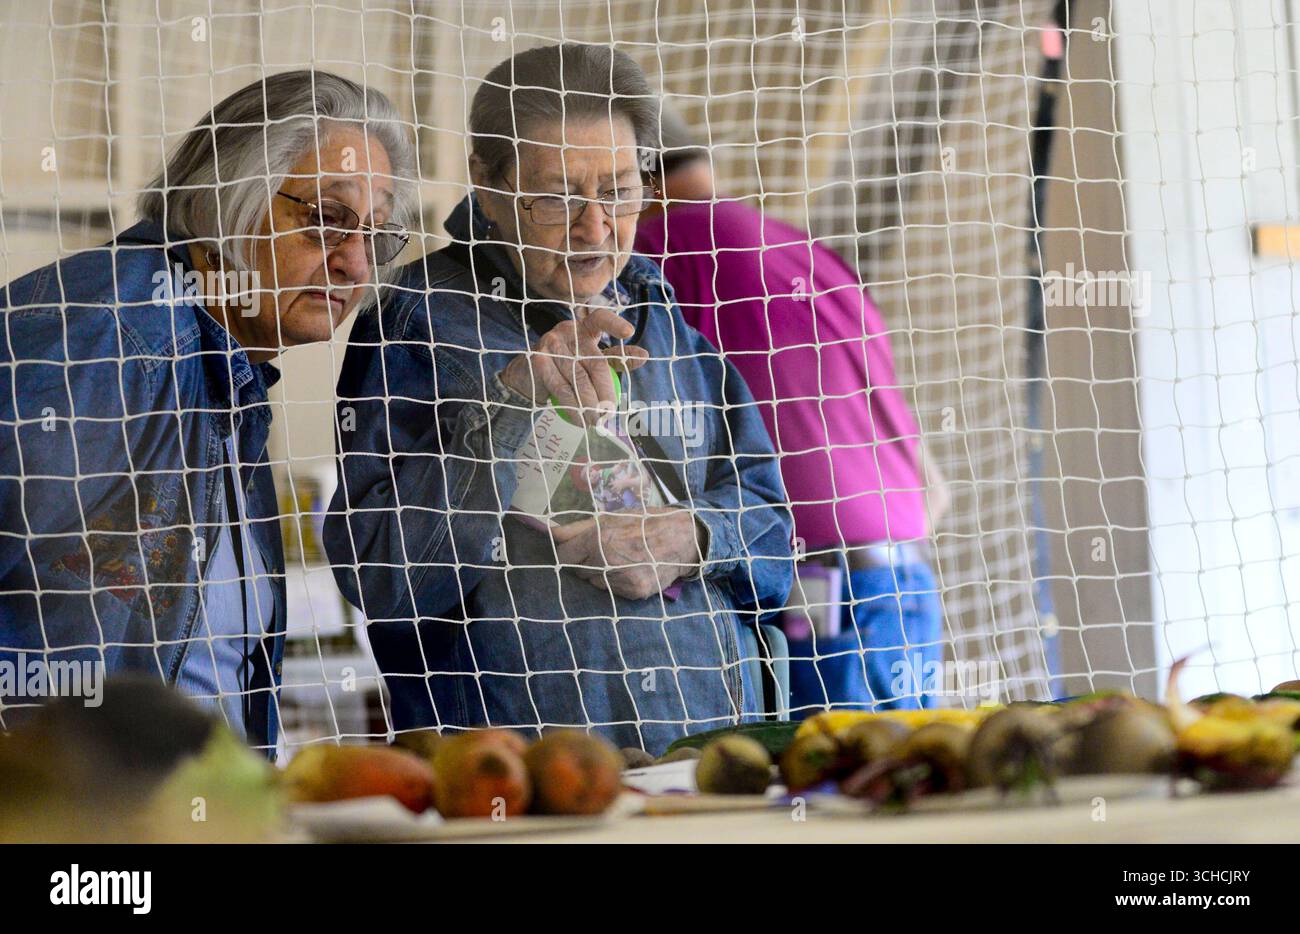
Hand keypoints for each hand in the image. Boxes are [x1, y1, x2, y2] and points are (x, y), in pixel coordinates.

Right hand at [499, 308, 648, 426]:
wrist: (526, 375)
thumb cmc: (567, 365)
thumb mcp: (592, 359)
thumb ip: (616, 358)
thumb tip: (644, 356)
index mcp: (583, 326)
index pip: (600, 319)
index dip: (614, 324)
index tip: (629, 333)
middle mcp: (567, 331)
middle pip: (595, 364)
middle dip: (606, 392)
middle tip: (610, 412)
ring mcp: (551, 344)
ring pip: (579, 380)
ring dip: (591, 405)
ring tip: (597, 421)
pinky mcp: (539, 362)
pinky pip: (562, 390)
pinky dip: (574, 409)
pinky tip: (581, 421)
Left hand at [550, 507, 705, 599]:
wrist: (683, 537)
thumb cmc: (645, 522)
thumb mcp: (611, 518)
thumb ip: (578, 528)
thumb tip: (550, 533)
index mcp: (598, 539)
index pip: (564, 556)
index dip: (570, 552)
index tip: (578, 550)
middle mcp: (606, 561)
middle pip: (578, 571)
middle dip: (586, 563)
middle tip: (607, 552)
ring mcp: (621, 579)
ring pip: (595, 583)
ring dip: (602, 574)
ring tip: (623, 560)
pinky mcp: (634, 592)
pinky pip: (613, 592)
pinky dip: (618, 583)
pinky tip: (633, 570)